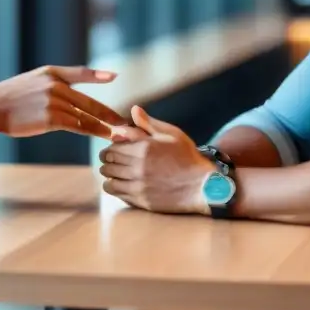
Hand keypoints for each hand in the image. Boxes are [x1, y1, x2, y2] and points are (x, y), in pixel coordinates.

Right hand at [0, 65, 125, 141]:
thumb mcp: (30, 82)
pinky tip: (103, 137)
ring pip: (86, 116)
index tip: (114, 76)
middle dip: (108, 114)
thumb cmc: (8, 98)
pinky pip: (77, 126)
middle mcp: (56, 84)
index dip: (98, 75)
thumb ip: (49, 85)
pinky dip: (93, 132)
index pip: (80, 72)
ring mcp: (54, 100)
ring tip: (119, 134)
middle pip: (88, 101)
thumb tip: (64, 95)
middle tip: (124, 122)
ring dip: (105, 126)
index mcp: (51, 73)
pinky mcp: (51, 118)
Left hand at [99, 106, 214, 214]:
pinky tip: (121, 184)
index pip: (112, 147)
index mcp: (143, 148)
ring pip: (109, 178)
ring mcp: (138, 185)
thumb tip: (134, 110)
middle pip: (108, 162)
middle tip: (112, 159)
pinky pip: (116, 193)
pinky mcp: (140, 199)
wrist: (201, 186)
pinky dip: (114, 187)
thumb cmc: (187, 157)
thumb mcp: (171, 134)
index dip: (110, 147)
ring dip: (109, 174)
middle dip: (107, 159)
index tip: (114, 148)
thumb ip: (149, 123)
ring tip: (115, 172)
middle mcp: (137, 167)